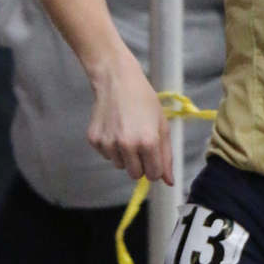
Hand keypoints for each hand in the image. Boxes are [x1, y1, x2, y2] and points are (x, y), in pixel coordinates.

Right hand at [86, 60, 174, 184]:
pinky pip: (106, 156)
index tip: (153, 157)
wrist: (117, 81)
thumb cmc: (144, 100)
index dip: (155, 167)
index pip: (154, 175)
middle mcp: (127, 145)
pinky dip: (111, 148)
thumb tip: (169, 183)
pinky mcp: (94, 140)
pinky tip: (113, 129)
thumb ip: (167, 156)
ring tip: (126, 132)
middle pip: (135, 175)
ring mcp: (108, 143)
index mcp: (148, 142)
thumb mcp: (162, 125)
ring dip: (125, 156)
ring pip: (120, 166)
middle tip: (140, 145)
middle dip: (140, 165)